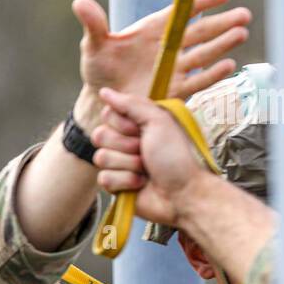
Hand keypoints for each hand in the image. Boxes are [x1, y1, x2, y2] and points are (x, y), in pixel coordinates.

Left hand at [71, 0, 250, 131]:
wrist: (102, 101)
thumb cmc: (99, 69)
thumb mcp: (93, 46)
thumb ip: (93, 24)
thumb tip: (79, 2)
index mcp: (153, 30)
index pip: (182, 13)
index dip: (202, 2)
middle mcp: (169, 47)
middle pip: (200, 32)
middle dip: (222, 23)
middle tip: (244, 14)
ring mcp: (174, 69)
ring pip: (204, 53)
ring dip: (223, 43)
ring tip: (241, 32)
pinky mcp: (175, 90)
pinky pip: (198, 81)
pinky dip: (212, 74)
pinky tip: (229, 65)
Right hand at [91, 87, 214, 227]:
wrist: (184, 193)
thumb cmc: (177, 157)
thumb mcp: (158, 121)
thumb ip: (130, 104)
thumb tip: (105, 91)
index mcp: (137, 124)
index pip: (108, 115)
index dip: (122, 124)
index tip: (141, 130)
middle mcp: (127, 142)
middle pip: (99, 135)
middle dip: (125, 145)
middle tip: (145, 151)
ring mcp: (120, 164)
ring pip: (100, 158)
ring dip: (127, 164)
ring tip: (146, 168)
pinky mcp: (116, 184)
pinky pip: (103, 179)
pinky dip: (124, 181)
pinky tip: (140, 183)